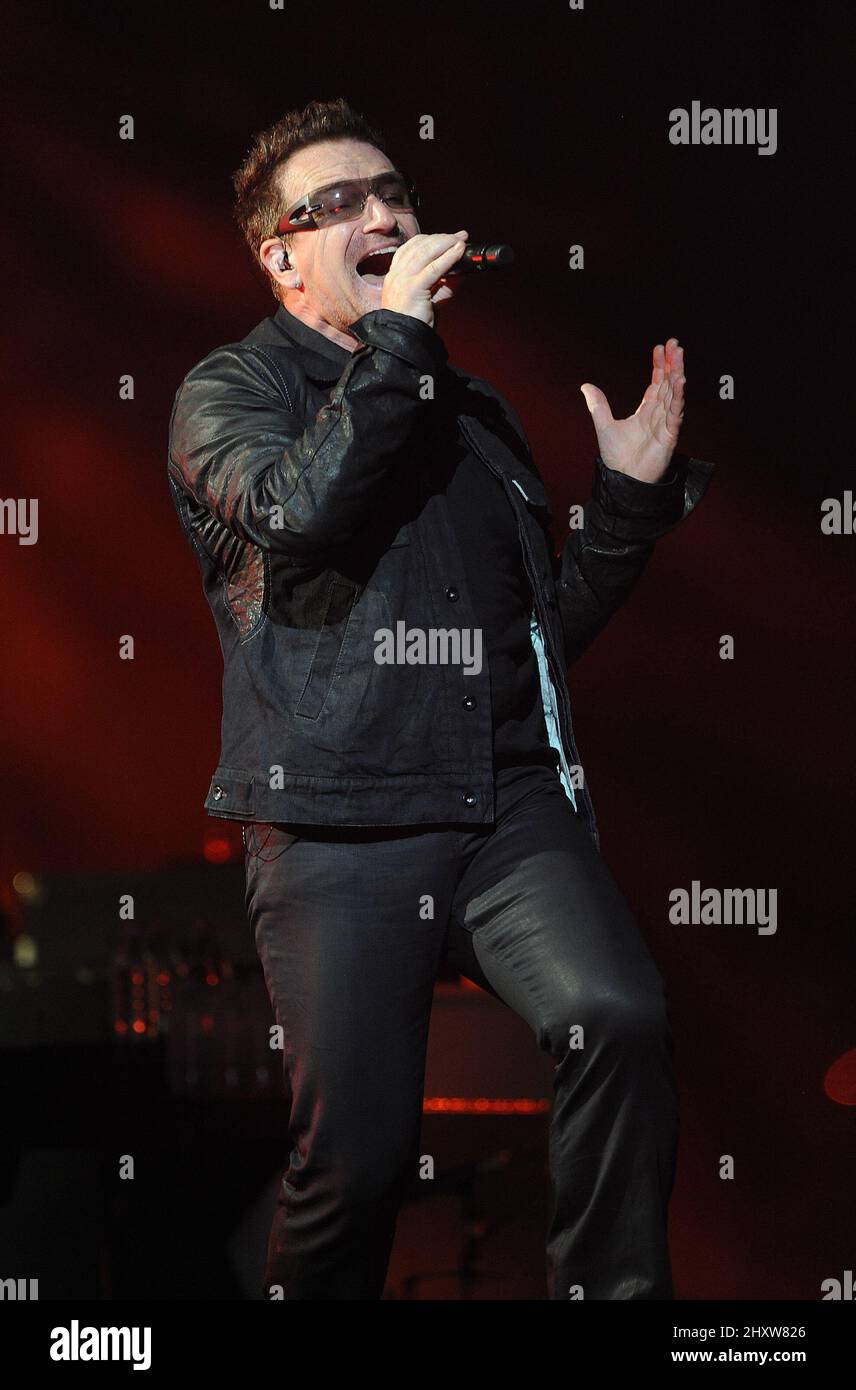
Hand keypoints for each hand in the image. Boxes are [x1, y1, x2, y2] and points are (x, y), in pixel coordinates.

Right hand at [380, 230, 468, 327]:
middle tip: (460, 236)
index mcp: (395, 275)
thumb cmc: (415, 323)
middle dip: (442, 238)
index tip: (448, 237)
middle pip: (420, 245)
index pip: (412, 247)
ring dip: (446, 243)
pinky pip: (434, 268)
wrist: (403, 341)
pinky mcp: (412, 288)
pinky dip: (448, 257)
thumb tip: (460, 270)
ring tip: (461, 241)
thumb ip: (441, 283)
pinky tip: (459, 251)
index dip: (431, 238)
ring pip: (426, 251)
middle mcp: (396, 274)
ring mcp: (402, 279)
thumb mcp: (428, 298)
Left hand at [580, 338, 685, 482]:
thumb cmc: (617, 457)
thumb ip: (598, 405)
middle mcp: (659, 415)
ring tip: (679, 356)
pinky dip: (678, 398)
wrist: (623, 480)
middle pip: (668, 384)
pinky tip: (680, 382)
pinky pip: (675, 414)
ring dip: (677, 374)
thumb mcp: (604, 425)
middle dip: (672, 364)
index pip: (657, 383)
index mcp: (647, 412)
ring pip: (674, 394)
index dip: (659, 366)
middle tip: (674, 343)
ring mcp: (666, 424)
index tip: (659, 348)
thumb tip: (585, 386)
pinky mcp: (669, 436)